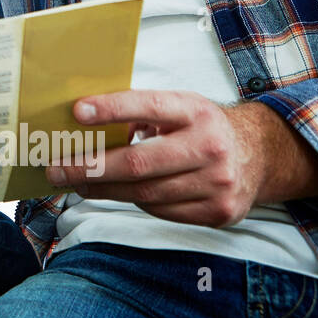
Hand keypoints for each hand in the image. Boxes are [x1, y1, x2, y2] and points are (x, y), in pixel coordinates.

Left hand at [42, 88, 268, 227]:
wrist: (261, 155)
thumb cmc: (203, 127)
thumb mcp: (180, 107)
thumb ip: (142, 114)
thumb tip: (86, 126)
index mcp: (196, 111)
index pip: (149, 106)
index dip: (112, 109)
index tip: (77, 111)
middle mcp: (209, 147)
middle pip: (139, 163)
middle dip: (90, 167)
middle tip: (56, 169)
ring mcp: (217, 183)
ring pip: (145, 194)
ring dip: (103, 190)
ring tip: (75, 183)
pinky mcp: (218, 211)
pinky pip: (161, 211)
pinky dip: (133, 202)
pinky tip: (115, 193)